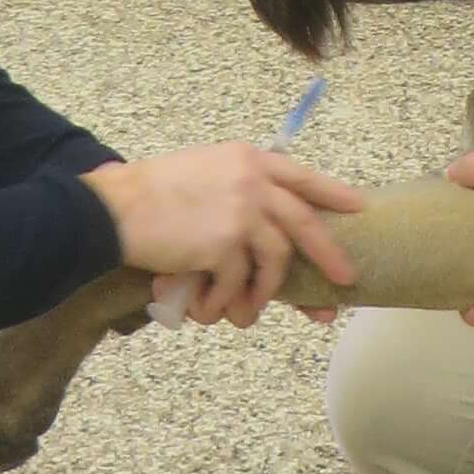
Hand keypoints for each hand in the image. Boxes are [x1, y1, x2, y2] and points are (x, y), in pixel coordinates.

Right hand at [87, 143, 366, 326]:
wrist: (114, 208)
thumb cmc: (149, 194)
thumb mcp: (203, 173)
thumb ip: (239, 190)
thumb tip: (266, 234)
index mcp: (247, 158)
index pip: (301, 176)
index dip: (332, 193)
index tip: (359, 207)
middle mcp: (251, 181)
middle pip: (303, 223)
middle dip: (328, 255)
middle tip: (345, 280)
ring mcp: (241, 212)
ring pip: (274, 262)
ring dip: (261, 295)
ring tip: (244, 314)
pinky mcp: (224, 245)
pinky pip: (237, 284)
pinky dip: (224, 303)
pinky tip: (207, 310)